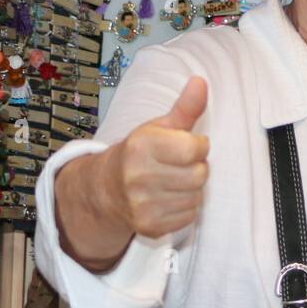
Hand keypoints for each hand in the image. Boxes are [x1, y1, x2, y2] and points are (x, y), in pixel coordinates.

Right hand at [95, 77, 210, 238]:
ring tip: (173, 181)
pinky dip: (185, 207)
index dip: (199, 145)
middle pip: (200, 174)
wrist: (106, 190)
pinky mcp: (149, 226)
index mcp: (141, 146)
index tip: (188, 145)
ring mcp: (142, 205)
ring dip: (192, 188)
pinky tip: (169, 197)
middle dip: (196, 167)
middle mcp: (138, 176)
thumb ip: (185, 107)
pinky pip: (189, 215)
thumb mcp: (159, 126)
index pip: (196, 148)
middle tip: (179, 165)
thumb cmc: (140, 153)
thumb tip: (201, 81)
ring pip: (197, 196)